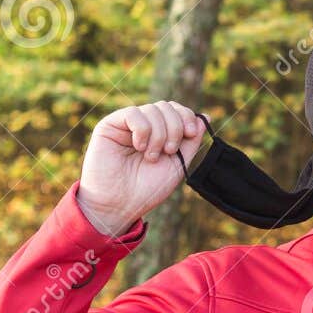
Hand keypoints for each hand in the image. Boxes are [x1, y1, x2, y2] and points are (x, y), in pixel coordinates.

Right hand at [76, 101, 206, 235]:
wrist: (120, 205)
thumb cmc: (147, 189)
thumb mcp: (177, 164)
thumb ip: (191, 141)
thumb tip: (203, 116)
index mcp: (159, 134)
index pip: (176, 110)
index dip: (186, 116)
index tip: (191, 133)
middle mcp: (143, 126)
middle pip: (166, 106)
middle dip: (175, 127)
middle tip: (169, 151)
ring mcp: (126, 125)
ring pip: (152, 109)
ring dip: (159, 134)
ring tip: (151, 157)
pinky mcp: (109, 126)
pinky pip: (133, 113)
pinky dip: (142, 130)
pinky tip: (139, 147)